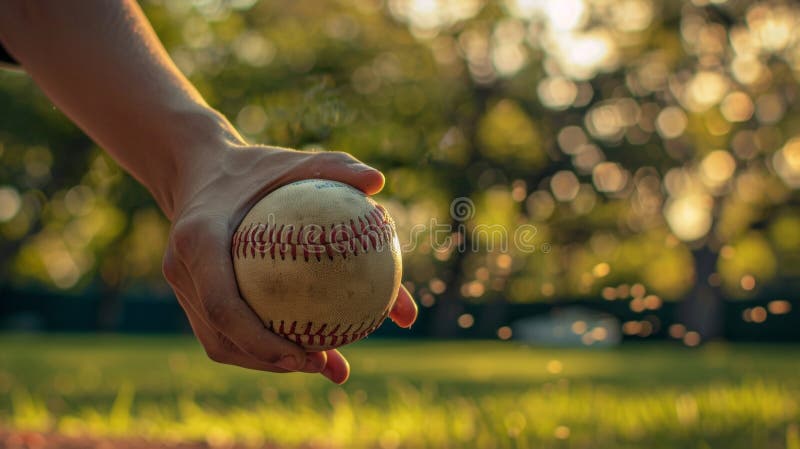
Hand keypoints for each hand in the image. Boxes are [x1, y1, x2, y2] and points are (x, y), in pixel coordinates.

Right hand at [161, 144, 417, 383]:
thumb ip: (336, 167)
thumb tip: (380, 181)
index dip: (260, 340)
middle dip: (271, 361)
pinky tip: (308, 342)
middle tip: (324, 365)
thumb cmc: (257, 166)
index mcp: (198, 238)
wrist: (199, 167)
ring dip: (269, 362)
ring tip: (325, 364)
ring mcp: (182, 286)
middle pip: (221, 337)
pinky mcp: (189, 294)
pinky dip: (262, 345)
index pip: (223, 304)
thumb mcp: (298, 160)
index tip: (307, 354)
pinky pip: (224, 330)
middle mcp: (182, 268)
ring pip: (220, 343)